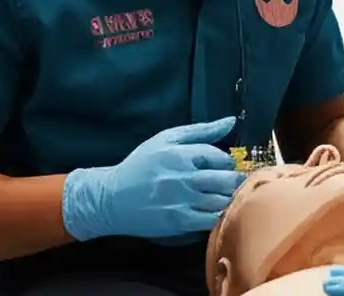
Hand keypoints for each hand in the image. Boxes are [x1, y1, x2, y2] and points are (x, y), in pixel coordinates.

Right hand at [61, 116, 245, 240]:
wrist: (112, 199)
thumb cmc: (141, 166)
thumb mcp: (166, 139)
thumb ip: (201, 130)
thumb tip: (231, 121)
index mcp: (180, 154)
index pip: (221, 158)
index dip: (225, 162)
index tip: (219, 166)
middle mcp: (183, 178)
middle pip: (227, 180)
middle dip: (232, 181)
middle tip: (225, 182)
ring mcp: (182, 202)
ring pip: (222, 201)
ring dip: (225, 198)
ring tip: (216, 195)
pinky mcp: (179, 223)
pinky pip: (211, 220)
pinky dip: (215, 215)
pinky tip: (207, 210)